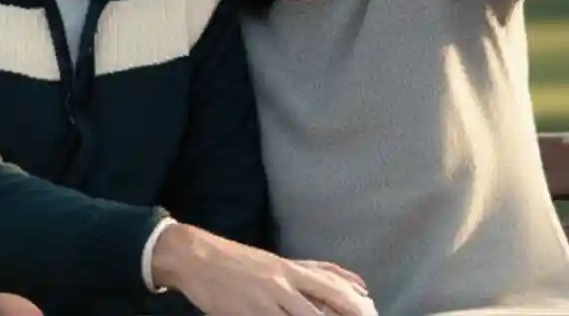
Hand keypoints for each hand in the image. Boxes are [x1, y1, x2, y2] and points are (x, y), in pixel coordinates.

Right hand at [151, 223, 375, 315]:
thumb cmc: (242, 261)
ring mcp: (261, 304)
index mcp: (290, 270)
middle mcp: (279, 285)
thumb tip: (359, 283)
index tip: (372, 314)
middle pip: (318, 311)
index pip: (331, 288)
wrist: (197, 258)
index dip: (354, 305)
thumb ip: (318, 272)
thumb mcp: (282, 262)